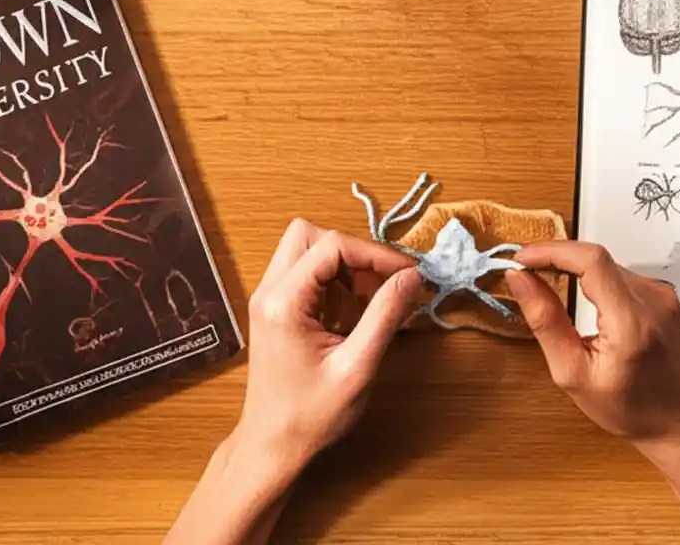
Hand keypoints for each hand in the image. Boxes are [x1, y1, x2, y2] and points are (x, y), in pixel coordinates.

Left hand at [167, 219, 422, 544]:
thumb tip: (412, 277)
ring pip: (306, 249)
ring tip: (373, 297)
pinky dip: (333, 279)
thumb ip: (385, 316)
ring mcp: (267, 298)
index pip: (332, 246)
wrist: (272, 445)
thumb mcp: (358, 367)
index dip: (376, 254)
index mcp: (284, 303)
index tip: (408, 274)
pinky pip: (304, 272)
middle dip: (355, 252)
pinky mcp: (274, 309)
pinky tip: (354, 309)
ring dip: (344, 264)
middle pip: (311, 235)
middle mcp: (268, 292)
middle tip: (385, 281)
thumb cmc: (312, 416)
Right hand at [506, 241, 679, 543]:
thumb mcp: (573, 374)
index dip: (551, 251)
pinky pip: (620, 275)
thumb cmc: (629, 409)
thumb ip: (545, 321)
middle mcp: (652, 300)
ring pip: (606, 265)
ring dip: (573, 268)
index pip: (591, 261)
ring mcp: (662, 295)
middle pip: (596, 259)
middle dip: (555, 258)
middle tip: (522, 272)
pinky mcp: (664, 296)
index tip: (520, 259)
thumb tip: (518, 280)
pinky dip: (592, 279)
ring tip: (544, 283)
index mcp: (631, 323)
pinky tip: (578, 297)